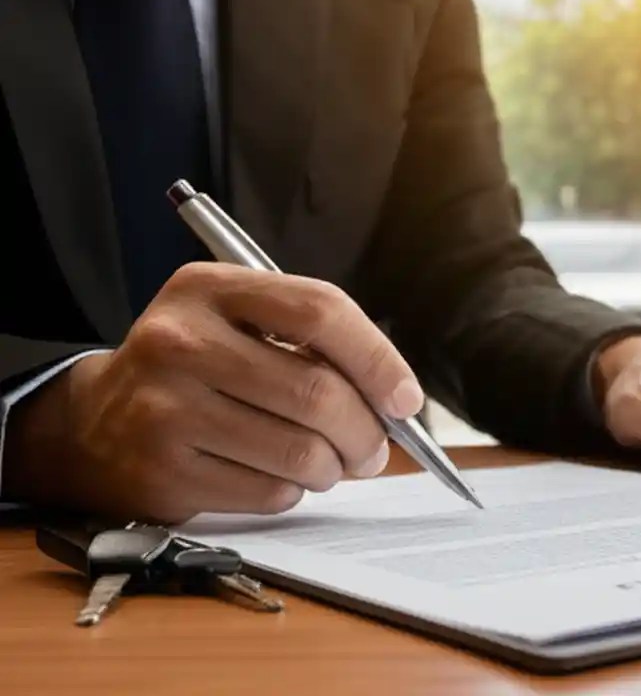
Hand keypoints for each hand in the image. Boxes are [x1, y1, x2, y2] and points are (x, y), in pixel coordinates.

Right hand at [4, 263, 423, 522]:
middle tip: (375, 449)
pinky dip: (294, 491)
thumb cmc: (197, 369)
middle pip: (318, 392)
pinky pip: (270, 491)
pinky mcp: (163, 471)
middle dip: (366, 432)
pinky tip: (279, 476)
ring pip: (301, 451)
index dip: (378, 358)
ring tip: (329, 463)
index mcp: (209, 288)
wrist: (95, 421)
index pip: (320, 311)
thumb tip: (398, 401)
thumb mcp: (238, 324)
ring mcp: (165, 407)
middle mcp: (180, 341)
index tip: (405, 398)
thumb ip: (313, 343)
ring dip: (334, 468)